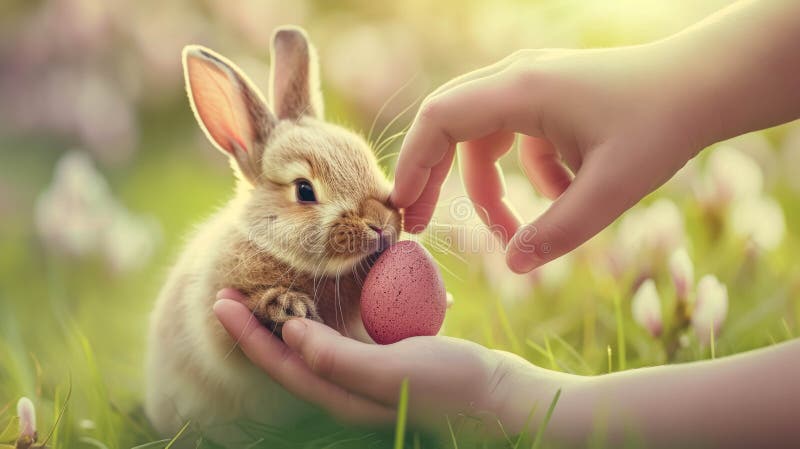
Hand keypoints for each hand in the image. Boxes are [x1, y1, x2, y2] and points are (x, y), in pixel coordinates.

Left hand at [213, 291, 574, 435]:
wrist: (500, 396)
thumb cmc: (450, 385)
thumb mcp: (391, 370)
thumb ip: (337, 357)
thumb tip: (288, 333)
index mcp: (339, 395)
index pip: (279, 362)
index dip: (247, 332)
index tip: (219, 298)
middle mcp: (346, 388)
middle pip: (288, 354)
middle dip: (257, 323)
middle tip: (231, 288)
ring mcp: (367, 374)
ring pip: (314, 343)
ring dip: (289, 314)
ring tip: (272, 285)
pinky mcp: (386, 359)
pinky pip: (347, 334)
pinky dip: (331, 313)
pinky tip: (333, 291)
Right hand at [391, 42, 709, 272]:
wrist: (706, 84)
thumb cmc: (662, 126)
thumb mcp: (611, 190)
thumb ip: (558, 232)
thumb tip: (514, 264)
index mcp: (522, 89)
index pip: (440, 120)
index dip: (414, 164)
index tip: (404, 209)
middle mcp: (518, 79)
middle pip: (449, 126)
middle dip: (434, 177)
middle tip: (422, 225)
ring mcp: (532, 86)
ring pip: (483, 140)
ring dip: (490, 188)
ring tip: (513, 233)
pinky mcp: (548, 99)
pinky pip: (517, 141)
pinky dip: (531, 176)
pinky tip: (569, 193)